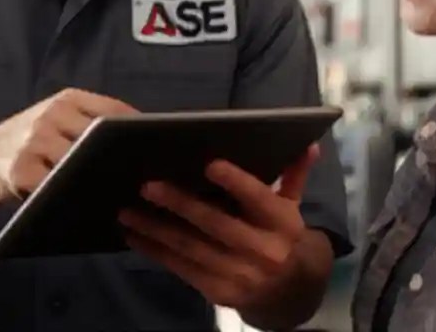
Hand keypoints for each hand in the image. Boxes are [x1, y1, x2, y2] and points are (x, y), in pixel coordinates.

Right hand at [0, 88, 137, 203]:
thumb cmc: (29, 142)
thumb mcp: (55, 120)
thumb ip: (88, 123)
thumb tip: (138, 142)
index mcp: (66, 100)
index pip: (114, 111)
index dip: (139, 131)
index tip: (160, 148)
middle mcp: (51, 116)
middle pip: (101, 137)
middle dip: (123, 157)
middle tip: (144, 176)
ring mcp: (35, 143)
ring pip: (80, 164)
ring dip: (101, 181)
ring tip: (122, 195)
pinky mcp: (21, 171)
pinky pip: (57, 188)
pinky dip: (74, 198)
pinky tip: (90, 208)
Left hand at [119, 144, 319, 310]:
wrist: (289, 293)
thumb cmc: (280, 236)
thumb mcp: (292, 206)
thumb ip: (293, 174)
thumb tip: (307, 143)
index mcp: (282, 223)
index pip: (259, 198)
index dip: (236, 182)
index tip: (209, 164)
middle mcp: (263, 250)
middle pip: (216, 223)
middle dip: (180, 204)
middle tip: (147, 185)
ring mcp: (240, 275)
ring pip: (192, 247)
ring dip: (156, 228)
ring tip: (127, 210)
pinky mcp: (219, 293)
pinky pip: (182, 268)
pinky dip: (155, 251)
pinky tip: (133, 234)